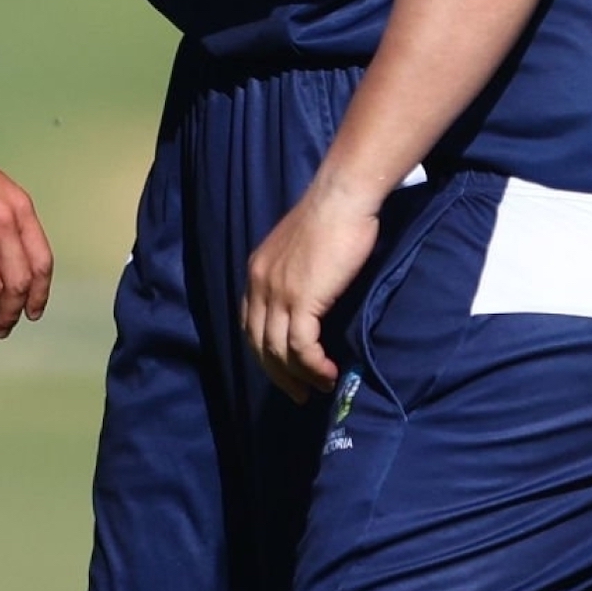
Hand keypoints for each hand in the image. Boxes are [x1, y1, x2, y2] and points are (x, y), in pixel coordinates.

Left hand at [243, 176, 382, 401]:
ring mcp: (278, 293)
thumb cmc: (332, 217)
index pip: (250, 324)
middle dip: (278, 375)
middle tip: (300, 393)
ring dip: (299, 376)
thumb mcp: (301, 249)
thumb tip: (311, 299)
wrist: (341, 197)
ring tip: (319, 387)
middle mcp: (259, 285)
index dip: (264, 353)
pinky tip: (327, 372)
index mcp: (257, 272)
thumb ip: (296, 274)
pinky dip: (312, 366)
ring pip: (278, 351)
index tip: (285, 369)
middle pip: (258, 344)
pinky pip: (300, 346)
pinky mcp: (302, 300)